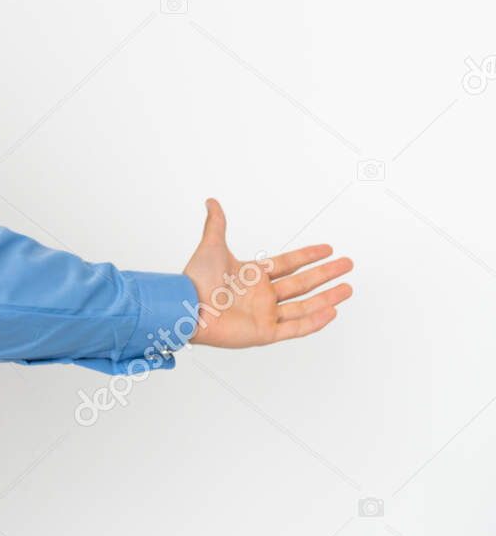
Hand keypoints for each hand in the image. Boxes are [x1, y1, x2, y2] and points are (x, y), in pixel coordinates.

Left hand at [183, 198, 353, 348]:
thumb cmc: (196, 279)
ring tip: (348, 289)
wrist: (187, 306)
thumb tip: (212, 202)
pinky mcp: (263, 332)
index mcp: (252, 276)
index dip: (308, 256)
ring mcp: (264, 314)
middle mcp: (261, 295)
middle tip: (347, 264)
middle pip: (302, 283)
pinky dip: (314, 321)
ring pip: (304, 306)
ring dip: (327, 298)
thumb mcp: (211, 246)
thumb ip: (216, 224)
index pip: (288, 264)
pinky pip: (295, 328)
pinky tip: (332, 312)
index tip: (327, 249)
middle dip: (326, 274)